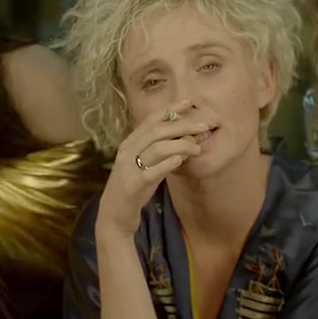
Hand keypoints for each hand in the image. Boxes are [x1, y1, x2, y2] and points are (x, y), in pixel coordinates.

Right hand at [96, 99, 206, 236]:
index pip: (151, 120)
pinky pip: (151, 171)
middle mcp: (127, 151)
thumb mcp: (145, 165)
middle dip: (182, 125)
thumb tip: (186, 138)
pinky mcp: (132, 185)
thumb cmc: (133, 188)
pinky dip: (167, 164)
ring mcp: (128, 168)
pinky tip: (180, 161)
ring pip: (156, 148)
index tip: (188, 102)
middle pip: (157, 131)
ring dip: (180, 145)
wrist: (114, 216)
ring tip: (197, 149)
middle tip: (203, 125)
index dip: (170, 109)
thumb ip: (160, 151)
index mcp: (130, 143)